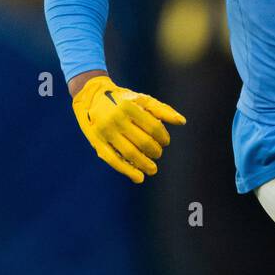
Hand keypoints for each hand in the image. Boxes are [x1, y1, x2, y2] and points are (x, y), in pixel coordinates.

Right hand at [71, 75, 185, 183]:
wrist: (92, 97)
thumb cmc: (123, 99)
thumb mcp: (142, 99)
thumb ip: (162, 110)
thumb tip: (182, 122)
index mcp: (129, 106)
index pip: (153, 127)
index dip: (163, 137)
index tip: (165, 142)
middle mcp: (116, 118)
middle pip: (143, 142)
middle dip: (155, 151)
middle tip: (158, 154)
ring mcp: (105, 131)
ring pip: (130, 153)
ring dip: (144, 164)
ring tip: (152, 169)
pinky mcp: (97, 142)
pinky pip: (113, 160)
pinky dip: (127, 171)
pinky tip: (139, 178)